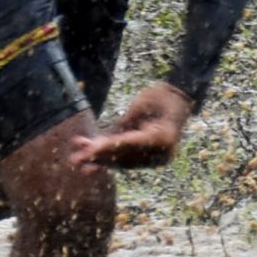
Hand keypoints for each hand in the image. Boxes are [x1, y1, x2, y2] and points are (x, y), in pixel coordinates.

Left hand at [74, 82, 192, 169]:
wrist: (181, 97)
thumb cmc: (162, 95)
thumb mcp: (141, 104)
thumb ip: (124, 124)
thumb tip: (103, 140)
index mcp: (163, 137)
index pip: (130, 145)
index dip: (108, 148)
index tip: (89, 151)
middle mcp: (160, 152)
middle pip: (124, 158)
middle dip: (98, 158)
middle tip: (75, 160)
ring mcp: (156, 157)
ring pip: (122, 161)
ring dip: (99, 158)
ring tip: (76, 156)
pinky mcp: (149, 157)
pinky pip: (126, 158)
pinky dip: (108, 156)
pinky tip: (89, 153)